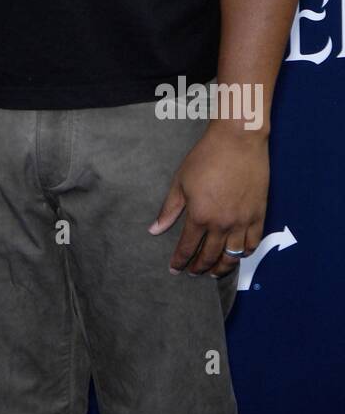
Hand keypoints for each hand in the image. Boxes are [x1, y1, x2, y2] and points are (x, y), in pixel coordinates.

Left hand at [148, 126, 268, 276]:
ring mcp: (242, 221)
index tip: (175, 269)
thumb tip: (154, 230)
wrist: (238, 140)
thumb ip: (169, 210)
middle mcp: (222, 224)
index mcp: (199, 216)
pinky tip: (237, 255)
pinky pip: (253, 244)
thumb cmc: (207, 156)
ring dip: (222, 268)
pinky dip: (244, 254)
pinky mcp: (258, 215)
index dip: (180, 261)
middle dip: (199, 268)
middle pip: (210, 256)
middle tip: (193, 273)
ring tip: (214, 272)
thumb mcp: (180, 182)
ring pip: (232, 256)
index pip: (187, 248)